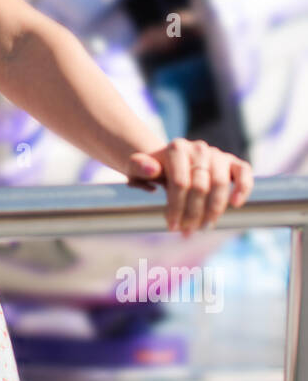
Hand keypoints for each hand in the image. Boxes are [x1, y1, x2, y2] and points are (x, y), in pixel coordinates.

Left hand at [124, 138, 252, 235]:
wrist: (169, 163)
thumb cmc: (152, 171)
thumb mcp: (136, 169)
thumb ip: (138, 167)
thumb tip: (153, 169)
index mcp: (176, 148)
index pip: (180, 182)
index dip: (177, 207)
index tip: (172, 226)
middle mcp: (199, 148)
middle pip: (200, 186)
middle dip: (194, 213)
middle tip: (188, 231)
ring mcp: (217, 155)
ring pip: (221, 183)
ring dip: (214, 210)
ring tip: (205, 227)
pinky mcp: (232, 162)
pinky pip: (243, 172)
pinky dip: (243, 188)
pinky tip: (236, 204)